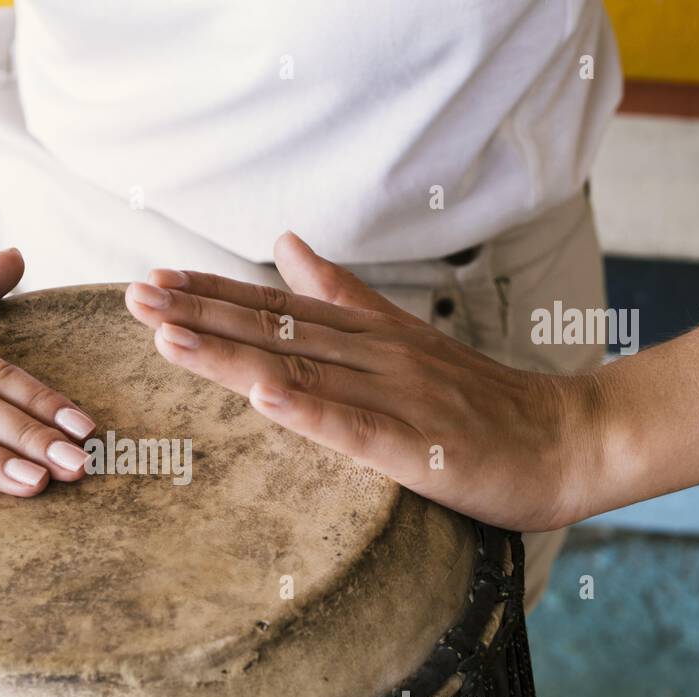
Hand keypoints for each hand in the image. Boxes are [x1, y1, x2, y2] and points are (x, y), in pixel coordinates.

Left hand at [124, 233, 602, 531]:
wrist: (566, 440)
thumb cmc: (480, 402)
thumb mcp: (405, 338)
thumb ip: (345, 294)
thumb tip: (287, 246)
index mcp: (369, 334)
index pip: (279, 308)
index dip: (213, 294)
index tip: (154, 279)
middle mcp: (375, 355)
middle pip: (276, 332)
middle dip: (199, 315)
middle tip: (133, 297)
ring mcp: (397, 398)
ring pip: (303, 372)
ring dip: (232, 355)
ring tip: (168, 337)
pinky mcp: (420, 447)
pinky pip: (355, 428)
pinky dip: (308, 411)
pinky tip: (262, 396)